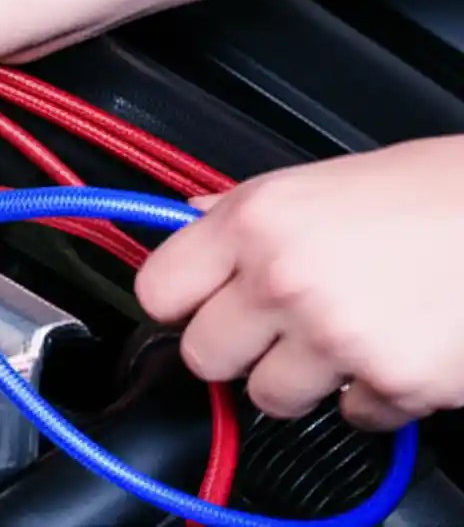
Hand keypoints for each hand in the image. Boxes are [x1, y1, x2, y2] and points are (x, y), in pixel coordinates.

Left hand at [136, 136, 463, 429]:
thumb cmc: (443, 192)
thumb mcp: (330, 178)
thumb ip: (248, 209)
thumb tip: (189, 219)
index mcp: (259, 218)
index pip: (158, 288)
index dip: (178, 301)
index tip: (195, 303)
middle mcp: (284, 277)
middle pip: (202, 355)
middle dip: (236, 348)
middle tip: (276, 326)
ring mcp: (335, 336)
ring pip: (269, 397)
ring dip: (303, 378)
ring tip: (347, 333)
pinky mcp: (391, 383)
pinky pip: (352, 415)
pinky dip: (374, 394)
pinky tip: (399, 348)